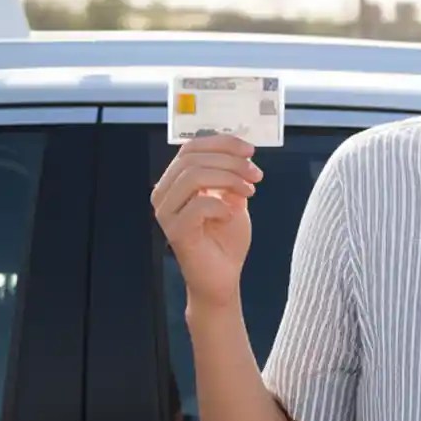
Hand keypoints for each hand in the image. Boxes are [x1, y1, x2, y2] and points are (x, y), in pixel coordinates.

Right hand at [151, 135, 262, 307]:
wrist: (223, 276)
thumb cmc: (226, 240)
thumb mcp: (232, 198)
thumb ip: (230, 174)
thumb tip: (240, 151)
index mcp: (175, 182)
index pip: (191, 147)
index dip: (222, 143)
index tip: (251, 151)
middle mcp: (164, 194)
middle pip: (193, 158)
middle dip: (231, 161)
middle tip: (255, 175)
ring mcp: (166, 213)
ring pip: (194, 176)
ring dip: (229, 179)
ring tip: (249, 192)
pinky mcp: (175, 231)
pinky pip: (199, 205)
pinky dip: (222, 206)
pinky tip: (231, 216)